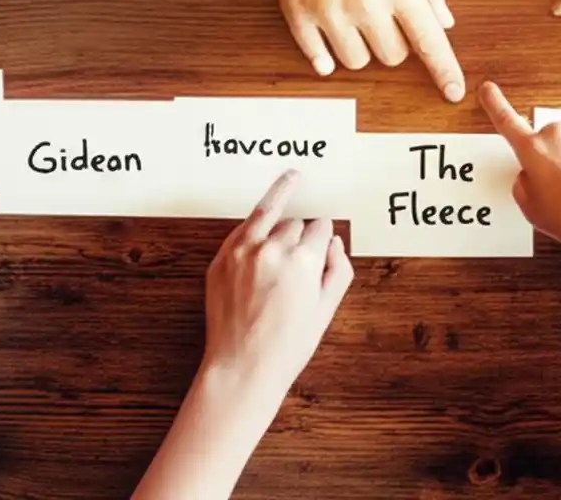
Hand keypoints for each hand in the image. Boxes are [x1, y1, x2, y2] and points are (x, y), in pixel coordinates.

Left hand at [202, 170, 353, 393]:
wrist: (243, 366)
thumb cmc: (286, 346)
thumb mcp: (326, 310)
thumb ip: (338, 270)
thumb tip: (335, 243)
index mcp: (305, 261)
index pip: (321, 228)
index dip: (324, 238)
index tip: (321, 245)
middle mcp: (274, 249)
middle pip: (296, 224)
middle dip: (302, 236)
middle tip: (298, 260)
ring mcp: (243, 251)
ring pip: (271, 218)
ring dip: (280, 223)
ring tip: (288, 193)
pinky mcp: (222, 257)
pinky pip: (243, 226)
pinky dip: (256, 218)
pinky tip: (266, 204)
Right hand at [239, 0, 464, 102]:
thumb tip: (444, 22)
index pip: (429, 43)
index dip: (444, 71)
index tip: (453, 93)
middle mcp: (365, 3)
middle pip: (392, 57)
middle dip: (397, 43)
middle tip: (387, 14)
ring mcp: (328, 10)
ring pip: (356, 61)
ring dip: (363, 48)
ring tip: (357, 17)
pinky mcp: (298, 11)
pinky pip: (317, 56)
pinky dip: (326, 57)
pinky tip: (330, 44)